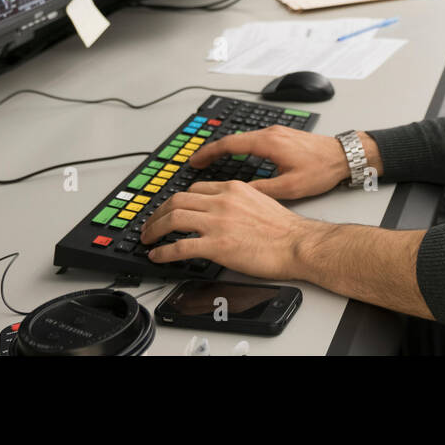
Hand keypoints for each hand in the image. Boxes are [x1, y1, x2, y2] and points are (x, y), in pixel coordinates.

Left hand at [140, 181, 313, 280]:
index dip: (177, 200)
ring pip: (173, 219)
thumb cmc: (285, 228)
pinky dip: (164, 251)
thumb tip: (227, 209)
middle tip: (150, 223)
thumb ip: (239, 200)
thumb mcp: (261, 199)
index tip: (171, 208)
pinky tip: (158, 255)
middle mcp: (222, 202)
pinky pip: (180, 246)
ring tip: (148, 238)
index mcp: (233, 189)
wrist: (296, 243)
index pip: (195, 189)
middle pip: (177, 200)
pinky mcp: (216, 246)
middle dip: (158, 213)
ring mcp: (217, 223)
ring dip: (154, 229)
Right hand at [187, 124, 347, 200]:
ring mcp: (277, 132)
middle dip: (213, 151)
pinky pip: (253, 139)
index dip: (209, 153)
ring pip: (243, 138)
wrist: (344, 155)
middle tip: (197, 162)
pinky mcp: (282, 135)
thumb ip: (262, 190)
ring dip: (226, 148)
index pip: (229, 144)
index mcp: (268, 143)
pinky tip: (237, 156)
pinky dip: (239, 147)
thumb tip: (239, 194)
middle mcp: (270, 133)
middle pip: (233, 139)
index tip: (195, 161)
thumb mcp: (290, 187)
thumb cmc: (322, 169)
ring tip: (212, 161)